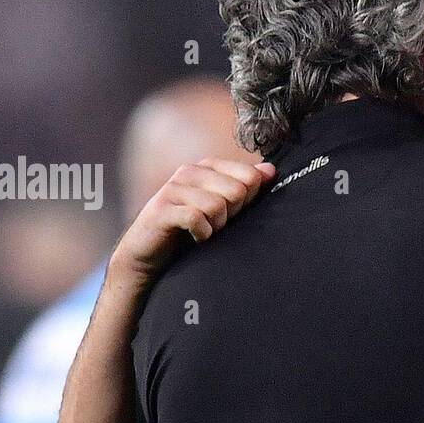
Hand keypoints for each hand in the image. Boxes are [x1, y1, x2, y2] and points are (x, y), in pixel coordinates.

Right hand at [110, 157, 275, 282]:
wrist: (151, 255)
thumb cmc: (192, 230)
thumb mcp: (225, 208)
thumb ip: (247, 188)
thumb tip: (271, 170)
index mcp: (208, 167)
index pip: (249, 175)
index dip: (249, 199)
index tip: (234, 212)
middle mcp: (190, 172)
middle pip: (237, 190)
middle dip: (233, 214)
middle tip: (217, 225)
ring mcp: (173, 188)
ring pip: (217, 205)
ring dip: (216, 226)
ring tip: (206, 231)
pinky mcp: (161, 209)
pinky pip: (196, 219)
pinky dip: (202, 234)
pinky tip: (196, 238)